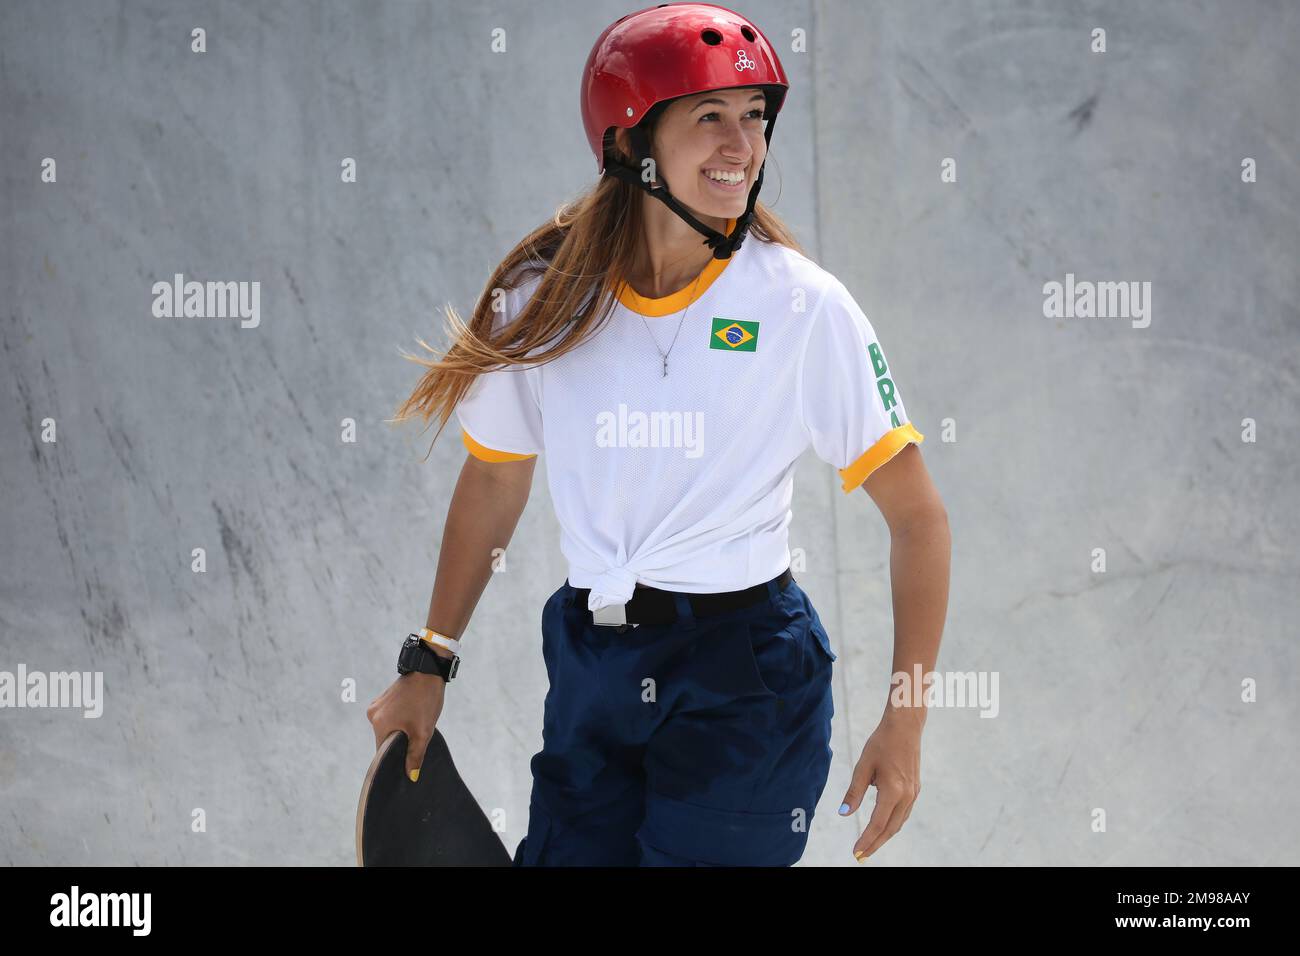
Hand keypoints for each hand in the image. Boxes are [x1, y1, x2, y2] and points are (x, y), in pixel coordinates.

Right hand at [366, 669, 446, 781]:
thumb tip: (411, 776)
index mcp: (379, 724)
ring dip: (400, 730)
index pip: (382, 751)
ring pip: (388, 727)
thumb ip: (415, 755)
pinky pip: (389, 717)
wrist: (427, 671)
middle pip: (385, 739)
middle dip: (399, 742)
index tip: (404, 761)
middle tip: (415, 740)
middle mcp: (373, 715)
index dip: (394, 758)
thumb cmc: (425, 700)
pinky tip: (412, 716)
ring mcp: (377, 705)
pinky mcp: (383, 699)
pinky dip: (399, 720)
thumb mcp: (423, 731)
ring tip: (415, 724)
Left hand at [839, 712, 922, 861]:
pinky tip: (882, 827)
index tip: (856, 853)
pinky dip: (892, 825)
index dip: (866, 840)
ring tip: (869, 845)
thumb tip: (844, 814)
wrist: (905, 727)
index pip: (877, 824)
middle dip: (875, 844)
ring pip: (898, 823)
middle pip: (890, 829)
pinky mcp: (915, 789)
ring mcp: (913, 794)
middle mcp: (907, 796)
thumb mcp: (863, 766)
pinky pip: (903, 814)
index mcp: (893, 791)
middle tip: (860, 856)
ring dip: (884, 836)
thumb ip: (854, 792)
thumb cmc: (881, 743)